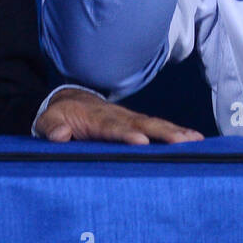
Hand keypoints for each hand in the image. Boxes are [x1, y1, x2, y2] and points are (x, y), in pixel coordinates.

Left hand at [35, 88, 203, 144]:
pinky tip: (194, 140)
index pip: (112, 128)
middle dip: (163, 133)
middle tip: (182, 142)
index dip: (126, 134)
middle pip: (142, 124)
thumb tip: (61, 134)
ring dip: (175, 132)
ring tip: (195, 141)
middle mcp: (117, 116)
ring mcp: (130, 118)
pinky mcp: (137, 123)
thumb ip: (50, 128)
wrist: (71, 100)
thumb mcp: (47, 120)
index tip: (141, 142)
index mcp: (95, 119)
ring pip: (155, 124)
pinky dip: (176, 132)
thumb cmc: (60, 115)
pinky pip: (158, 127)